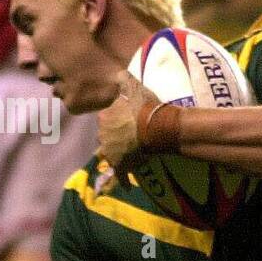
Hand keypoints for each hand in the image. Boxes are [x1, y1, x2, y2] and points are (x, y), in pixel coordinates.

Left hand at [95, 70, 160, 185]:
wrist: (158, 127)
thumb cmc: (146, 106)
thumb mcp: (133, 85)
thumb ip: (122, 78)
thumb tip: (117, 73)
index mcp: (105, 117)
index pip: (106, 119)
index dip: (116, 120)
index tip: (126, 120)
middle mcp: (104, 135)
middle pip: (106, 137)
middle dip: (114, 138)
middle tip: (129, 137)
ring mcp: (112, 152)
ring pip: (109, 155)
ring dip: (115, 156)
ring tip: (124, 158)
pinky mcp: (122, 165)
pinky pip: (118, 176)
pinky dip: (117, 182)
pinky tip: (119, 187)